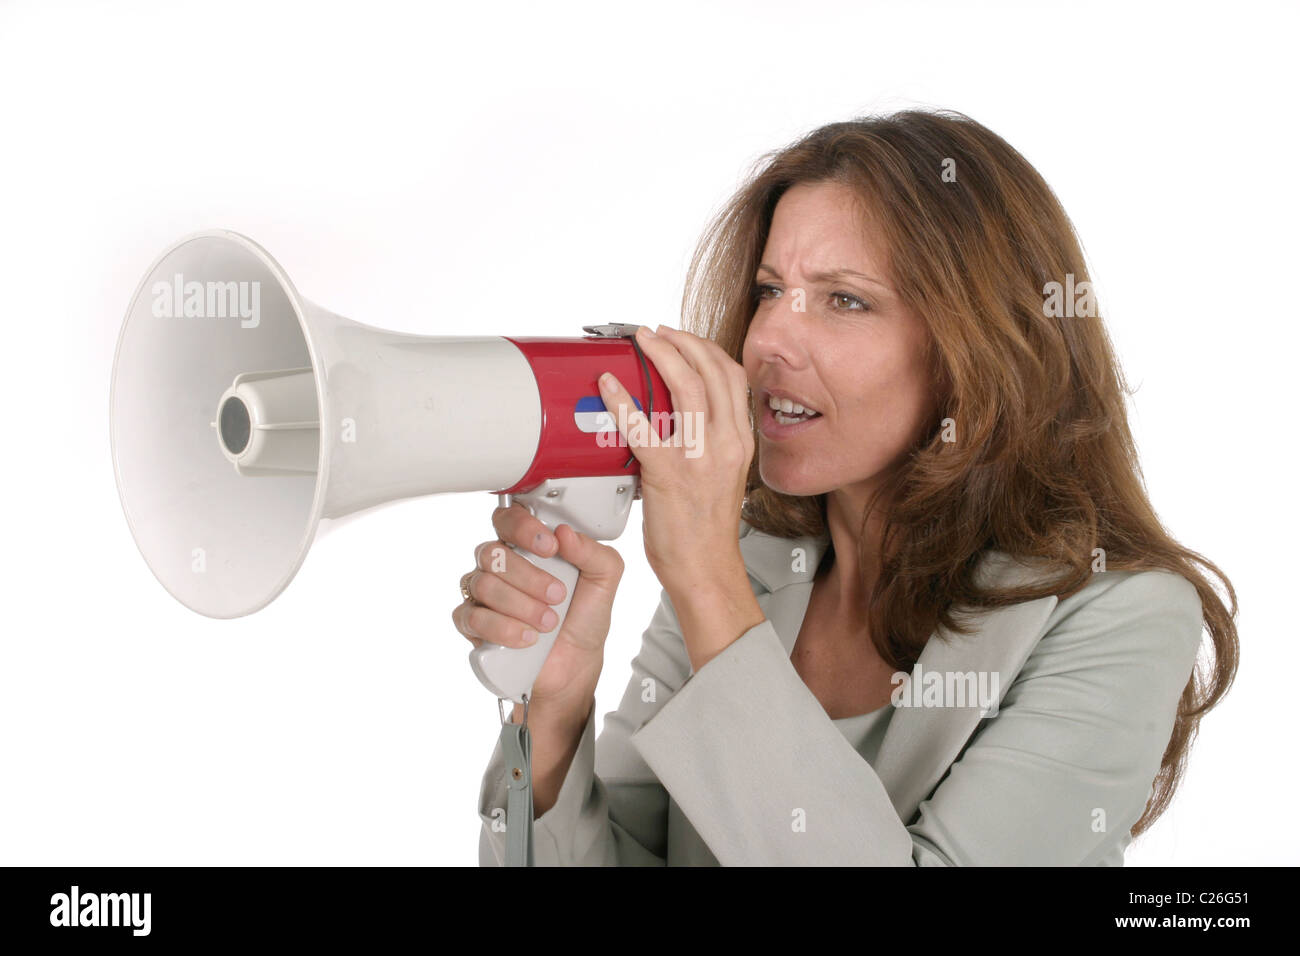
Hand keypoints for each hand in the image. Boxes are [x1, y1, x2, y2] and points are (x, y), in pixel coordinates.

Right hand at [451, 502, 623, 706]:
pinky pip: (473, 618)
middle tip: (558, 595)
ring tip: (549, 622)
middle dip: (530, 577)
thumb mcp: (604, 579)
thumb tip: (566, 533)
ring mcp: (482, 595)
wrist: (576, 663)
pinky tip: (528, 638)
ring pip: (485, 585)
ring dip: (522, 606)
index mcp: (526, 546)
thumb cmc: (583, 617)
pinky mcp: (473, 624)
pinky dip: (504, 629)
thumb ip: (592, 552)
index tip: (550, 547)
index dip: (523, 528)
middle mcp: (500, 566)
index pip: (507, 519)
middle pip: (493, 553)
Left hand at [598, 324, 754, 598]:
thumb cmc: (705, 530)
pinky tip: (609, 387)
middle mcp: (726, 443)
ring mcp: (699, 456)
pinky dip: (623, 400)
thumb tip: (677, 415)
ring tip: (641, 343)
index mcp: (739, 441)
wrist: (704, 570)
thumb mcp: (720, 474)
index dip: (706, 349)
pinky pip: (642, 426)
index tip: (684, 339)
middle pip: (712, 370)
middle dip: (682, 341)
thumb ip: (707, 441)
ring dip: (661, 355)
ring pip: (686, 386)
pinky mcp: (668, 473)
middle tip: (657, 333)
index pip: (732, 376)